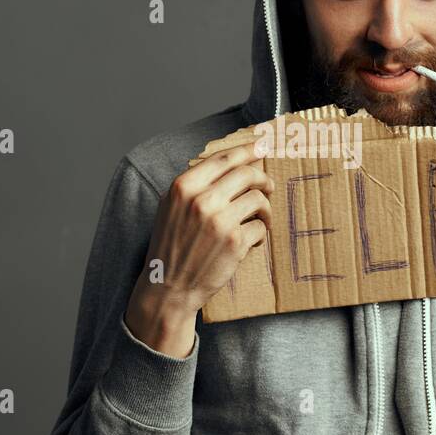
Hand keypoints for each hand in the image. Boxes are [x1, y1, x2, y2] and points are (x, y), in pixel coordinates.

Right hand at [124, 142, 273, 357]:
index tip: (263, 147)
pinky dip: (261, 233)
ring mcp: (220, 221)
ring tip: (259, 218)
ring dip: (264, 208)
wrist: (167, 287)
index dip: (248, 150)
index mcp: (183, 186)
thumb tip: (231, 164)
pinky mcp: (235, 242)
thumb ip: (196, 184)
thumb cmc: (171, 247)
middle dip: (263, 178)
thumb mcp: (172, 207)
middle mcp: (201, 199)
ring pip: (258, 198)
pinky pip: (261, 226)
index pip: (224, 158)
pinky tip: (251, 241)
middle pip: (247, 174)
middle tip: (268, 186)